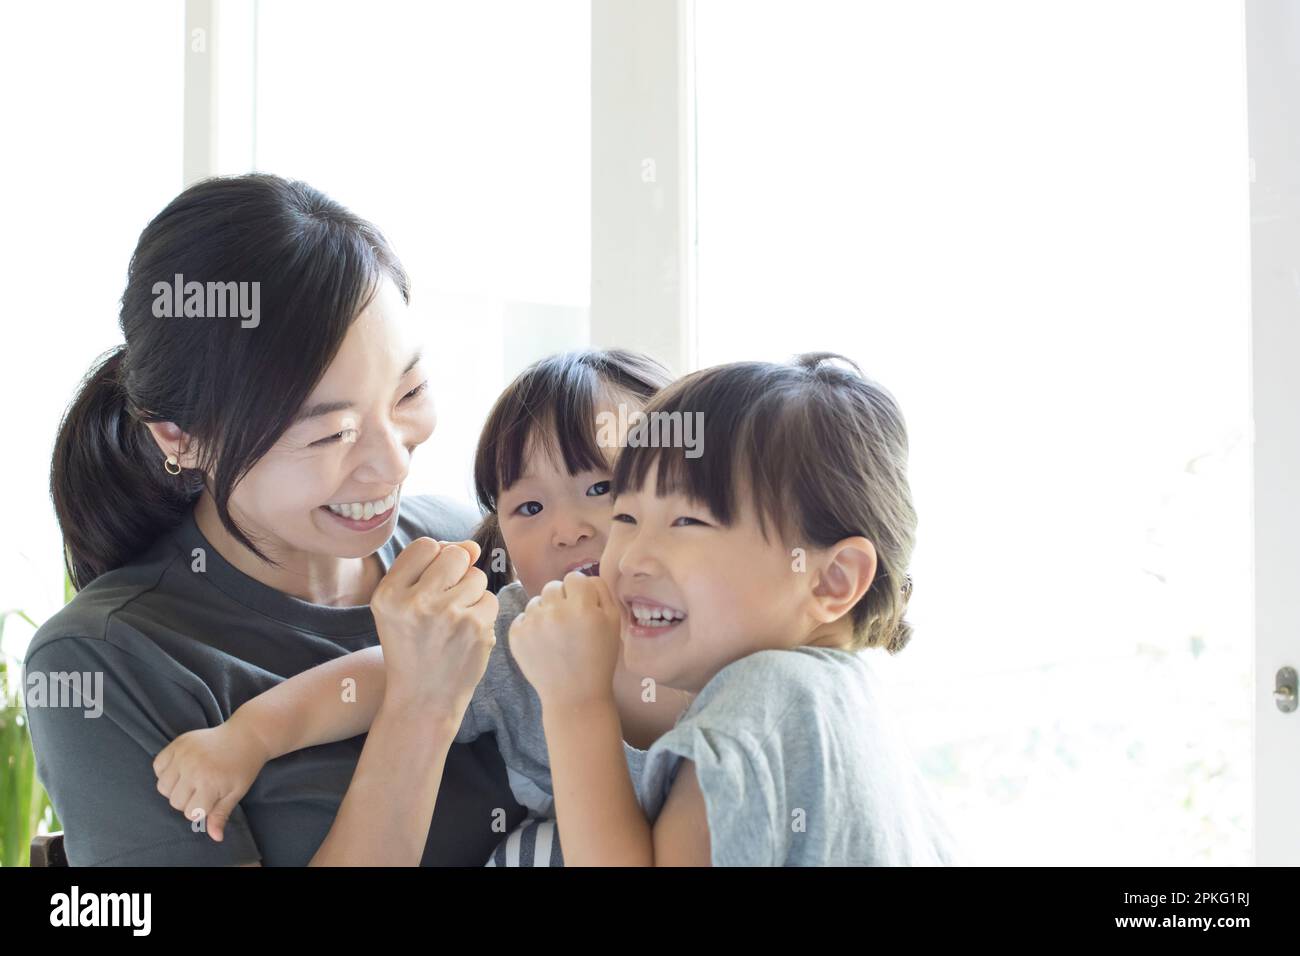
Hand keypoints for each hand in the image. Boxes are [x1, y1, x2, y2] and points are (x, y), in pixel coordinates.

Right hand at [152, 712, 268, 841]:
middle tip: (202, 788)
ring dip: (174, 788)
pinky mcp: (177, 744)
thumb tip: (215, 837)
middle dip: (187, 800)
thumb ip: (221, 815)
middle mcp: (192, 769)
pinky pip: (158, 766)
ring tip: (190, 779)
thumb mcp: (236, 793)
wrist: (246, 736)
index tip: (211, 799)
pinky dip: (165, 771)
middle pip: (175, 801)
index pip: (190, 813)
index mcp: (209, 783)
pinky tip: (181, 768)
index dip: (200, 810)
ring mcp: (183, 755)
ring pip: (162, 786)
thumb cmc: (243, 767)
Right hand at [369, 538, 498, 719]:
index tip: (433, 582)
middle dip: (458, 572)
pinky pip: (491, 600)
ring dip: (472, 594)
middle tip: (447, 602)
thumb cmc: (413, 646)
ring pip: (477, 577)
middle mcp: (414, 602)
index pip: (426, 545)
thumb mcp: (400, 606)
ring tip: (454, 621)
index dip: (436, 558)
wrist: (423, 699)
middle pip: (456, 555)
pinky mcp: (476, 628)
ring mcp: (447, 615)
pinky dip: (483, 614)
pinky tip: (467, 634)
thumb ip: (428, 568)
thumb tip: (473, 546)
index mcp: (387, 594)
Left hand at [509, 571, 621, 708]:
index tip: (582, 607)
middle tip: (568, 622)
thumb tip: (585, 578)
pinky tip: (543, 643)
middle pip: (553, 586)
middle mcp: (555, 611)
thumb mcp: (613, 623)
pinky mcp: (517, 636)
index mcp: (582, 606)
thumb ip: (602, 592)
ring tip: (555, 635)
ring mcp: (533, 623)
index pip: (574, 578)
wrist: (575, 695)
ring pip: (536, 601)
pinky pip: (522, 617)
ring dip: (545, 612)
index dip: (580, 592)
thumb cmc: (599, 658)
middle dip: (561, 600)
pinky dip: (531, 627)